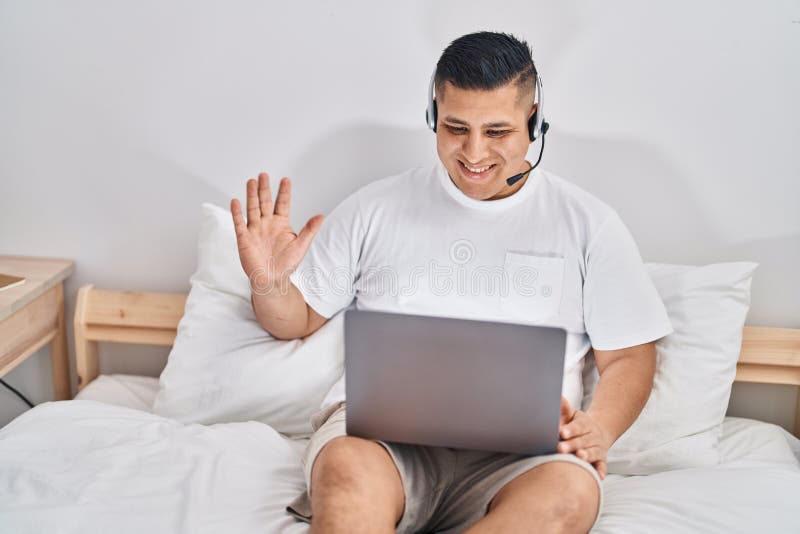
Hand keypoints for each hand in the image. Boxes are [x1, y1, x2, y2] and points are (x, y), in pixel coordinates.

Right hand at [230, 173, 324, 295]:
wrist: (272, 279)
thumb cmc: (287, 264)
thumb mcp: (302, 245)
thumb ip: (310, 229)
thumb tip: (321, 216)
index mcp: (281, 224)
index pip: (282, 204)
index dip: (284, 192)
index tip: (286, 179)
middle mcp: (267, 224)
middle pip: (265, 202)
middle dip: (264, 189)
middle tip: (264, 175)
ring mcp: (255, 230)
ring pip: (252, 208)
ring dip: (251, 195)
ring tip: (251, 182)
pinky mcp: (244, 238)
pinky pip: (239, 223)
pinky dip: (237, 213)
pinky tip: (235, 201)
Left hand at [558, 396, 610, 479]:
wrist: (597, 432)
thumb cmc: (577, 425)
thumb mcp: (572, 415)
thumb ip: (565, 409)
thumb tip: (559, 397)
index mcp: (585, 424)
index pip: (578, 426)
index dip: (570, 430)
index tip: (561, 432)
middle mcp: (594, 436)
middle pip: (583, 441)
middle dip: (572, 445)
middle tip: (560, 448)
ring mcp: (599, 448)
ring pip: (593, 452)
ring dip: (587, 455)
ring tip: (579, 458)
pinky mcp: (602, 460)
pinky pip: (602, 466)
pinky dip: (601, 471)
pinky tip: (598, 477)